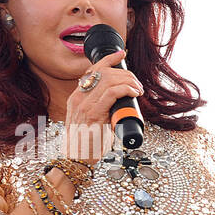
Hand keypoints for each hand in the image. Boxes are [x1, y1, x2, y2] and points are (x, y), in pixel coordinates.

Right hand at [65, 49, 143, 163]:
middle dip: (125, 73)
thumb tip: (120, 104)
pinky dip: (126, 89)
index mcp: (77, 97)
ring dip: (129, 81)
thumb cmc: (87, 144)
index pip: (92, 70)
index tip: (122, 54)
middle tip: (137, 85)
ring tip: (138, 90)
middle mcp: (78, 98)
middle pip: (103, 72)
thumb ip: (100, 109)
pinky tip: (134, 93)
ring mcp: (83, 105)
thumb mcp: (92, 121)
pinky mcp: (92, 114)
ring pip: (109, 79)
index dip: (108, 59)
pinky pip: (111, 92)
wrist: (76, 160)